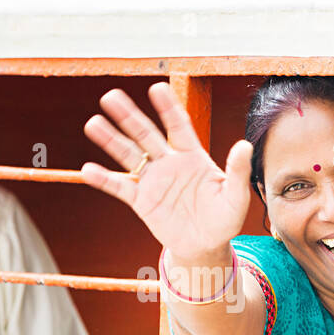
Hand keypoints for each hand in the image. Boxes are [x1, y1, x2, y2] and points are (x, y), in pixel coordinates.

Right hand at [80, 82, 253, 261]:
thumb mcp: (235, 197)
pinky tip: (88, 169)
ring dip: (111, 140)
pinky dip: (105, 179)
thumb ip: (237, 171)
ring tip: (93, 123)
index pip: (178, 126)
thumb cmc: (224, 219)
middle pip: (145, 134)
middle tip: (109, 96)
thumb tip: (244, 145)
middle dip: (128, 116)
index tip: (156, 88)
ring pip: (129, 155)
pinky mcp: (142, 201)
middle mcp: (169, 163)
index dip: (167, 107)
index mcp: (192, 156)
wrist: (206, 246)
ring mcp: (153, 181)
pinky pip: (121, 188)